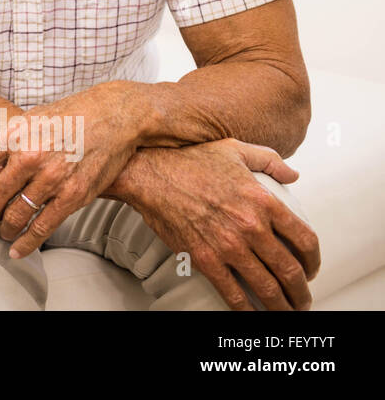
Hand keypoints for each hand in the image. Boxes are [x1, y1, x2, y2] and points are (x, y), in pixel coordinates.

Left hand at [0, 80, 147, 257]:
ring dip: (5, 229)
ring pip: (15, 216)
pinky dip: (26, 243)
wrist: (112, 115)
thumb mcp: (27, 121)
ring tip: (4, 231)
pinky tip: (18, 250)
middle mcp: (29, 156)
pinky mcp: (73, 195)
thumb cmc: (66, 117)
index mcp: (12, 134)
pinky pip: (42, 228)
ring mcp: (52, 177)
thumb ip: (4, 147)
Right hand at [123, 138, 319, 310]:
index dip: (314, 260)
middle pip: (290, 270)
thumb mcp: (235, 149)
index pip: (305, 239)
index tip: (311, 268)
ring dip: (282, 305)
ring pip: (267, 287)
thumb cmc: (189, 159)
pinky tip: (252, 315)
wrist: (149, 173)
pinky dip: (246, 309)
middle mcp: (251, 226)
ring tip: (286, 312)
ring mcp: (228, 245)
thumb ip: (270, 160)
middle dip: (301, 291)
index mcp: (264, 201)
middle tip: (302, 299)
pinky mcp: (205, 259)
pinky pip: (232, 292)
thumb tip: (293, 175)